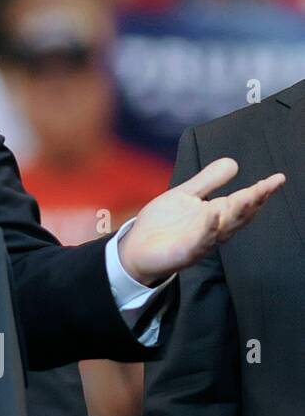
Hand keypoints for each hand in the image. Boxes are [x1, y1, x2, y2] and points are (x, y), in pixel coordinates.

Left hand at [119, 157, 284, 286]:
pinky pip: (199, 240)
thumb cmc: (164, 223)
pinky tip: (213, 214)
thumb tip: (233, 162)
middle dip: (255, 200)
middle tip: (270, 185)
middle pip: (239, 214)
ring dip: (237, 212)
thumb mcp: (185, 195)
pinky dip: (208, 228)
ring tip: (250, 196)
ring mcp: (201, 241)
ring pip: (224, 227)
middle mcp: (214, 229)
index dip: (260, 191)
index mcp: (216, 214)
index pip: (243, 201)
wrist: (137, 247)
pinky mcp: (185, 252)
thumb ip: (208, 181)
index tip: (278, 178)